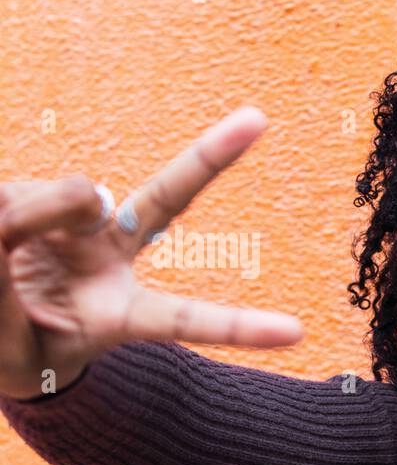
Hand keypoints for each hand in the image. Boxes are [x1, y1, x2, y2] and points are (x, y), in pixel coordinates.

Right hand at [0, 107, 302, 399]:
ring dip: (22, 222)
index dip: (237, 328)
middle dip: (212, 156)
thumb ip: (18, 290)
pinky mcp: (34, 192)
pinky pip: (14, 192)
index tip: (297, 335)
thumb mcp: (14, 346)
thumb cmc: (13, 344)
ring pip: (67, 197)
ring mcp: (77, 222)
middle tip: (259, 118)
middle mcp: (110, 257)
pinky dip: (2, 210)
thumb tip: (68, 201)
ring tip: (1, 254)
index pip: (184, 321)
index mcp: (121, 314)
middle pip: (165, 201)